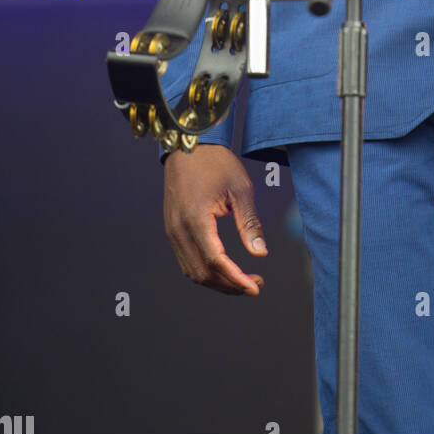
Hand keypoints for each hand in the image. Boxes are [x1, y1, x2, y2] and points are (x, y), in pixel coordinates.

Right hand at [163, 143, 267, 294]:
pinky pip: (186, 260)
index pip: (216, 262)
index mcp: (195, 219)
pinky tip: (224, 268)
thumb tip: (261, 253)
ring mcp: (172, 231)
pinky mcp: (172, 229)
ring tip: (242, 280)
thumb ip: (250, 223)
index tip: (255, 288)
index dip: (236, 279)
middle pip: (202, 273)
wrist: (188, 145)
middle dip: (229, 285)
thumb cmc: (216, 163)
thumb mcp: (240, 189)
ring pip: (192, 271)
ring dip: (217, 282)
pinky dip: (205, 271)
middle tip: (255, 284)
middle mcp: (178, 229)